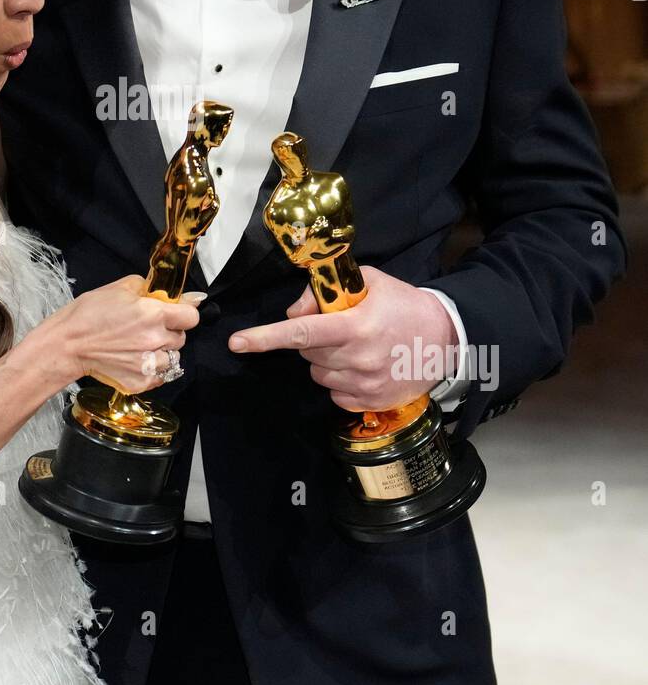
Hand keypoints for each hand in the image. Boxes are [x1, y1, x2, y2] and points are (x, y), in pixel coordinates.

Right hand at [55, 275, 202, 395]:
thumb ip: (150, 288)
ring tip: (140, 347)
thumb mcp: (120, 288)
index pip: (191, 317)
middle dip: (169, 332)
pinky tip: (135, 360)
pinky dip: (152, 370)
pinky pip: (160, 377)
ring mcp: (149, 364)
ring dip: (162, 353)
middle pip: (181, 338)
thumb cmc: (88, 314)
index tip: (175, 314)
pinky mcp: (141, 382)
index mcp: (154, 314)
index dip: (183, 314)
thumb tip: (174, 294)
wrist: (66, 345)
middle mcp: (156, 340)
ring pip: (173, 359)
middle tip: (148, 329)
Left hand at [227, 265, 455, 411]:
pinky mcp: (371, 402)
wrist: (447, 338)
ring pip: (318, 374)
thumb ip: (326, 294)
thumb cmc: (404, 305)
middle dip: (312, 340)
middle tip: (338, 328)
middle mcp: (358, 358)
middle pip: (306, 353)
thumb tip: (293, 314)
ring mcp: (365, 384)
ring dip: (325, 361)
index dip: (265, 337)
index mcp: (355, 326)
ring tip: (355, 347)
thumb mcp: (369, 283)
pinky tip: (362, 366)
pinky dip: (339, 380)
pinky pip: (334, 394)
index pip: (301, 332)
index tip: (237, 342)